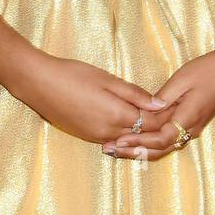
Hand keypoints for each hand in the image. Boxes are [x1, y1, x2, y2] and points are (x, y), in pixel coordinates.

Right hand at [17, 54, 168, 144]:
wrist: (38, 84)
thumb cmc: (73, 74)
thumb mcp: (107, 79)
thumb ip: (134, 94)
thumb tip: (159, 104)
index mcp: (117, 116)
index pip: (152, 123)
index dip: (165, 117)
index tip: (176, 108)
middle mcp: (109, 132)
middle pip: (142, 136)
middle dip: (156, 127)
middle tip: (170, 116)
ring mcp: (96, 137)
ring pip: (127, 140)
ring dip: (140, 133)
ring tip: (152, 120)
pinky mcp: (85, 137)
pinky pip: (112, 139)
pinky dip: (123, 134)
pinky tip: (127, 124)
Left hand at [105, 52, 214, 160]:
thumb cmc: (207, 70)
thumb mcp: (182, 79)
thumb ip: (163, 97)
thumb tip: (147, 110)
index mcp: (189, 117)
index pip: (161, 139)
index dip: (140, 142)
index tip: (120, 140)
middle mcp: (191, 128)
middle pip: (160, 149)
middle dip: (134, 152)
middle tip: (110, 150)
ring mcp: (191, 128)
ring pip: (163, 147)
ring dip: (140, 150)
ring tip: (117, 149)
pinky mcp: (190, 124)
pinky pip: (168, 139)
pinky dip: (150, 143)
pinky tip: (135, 140)